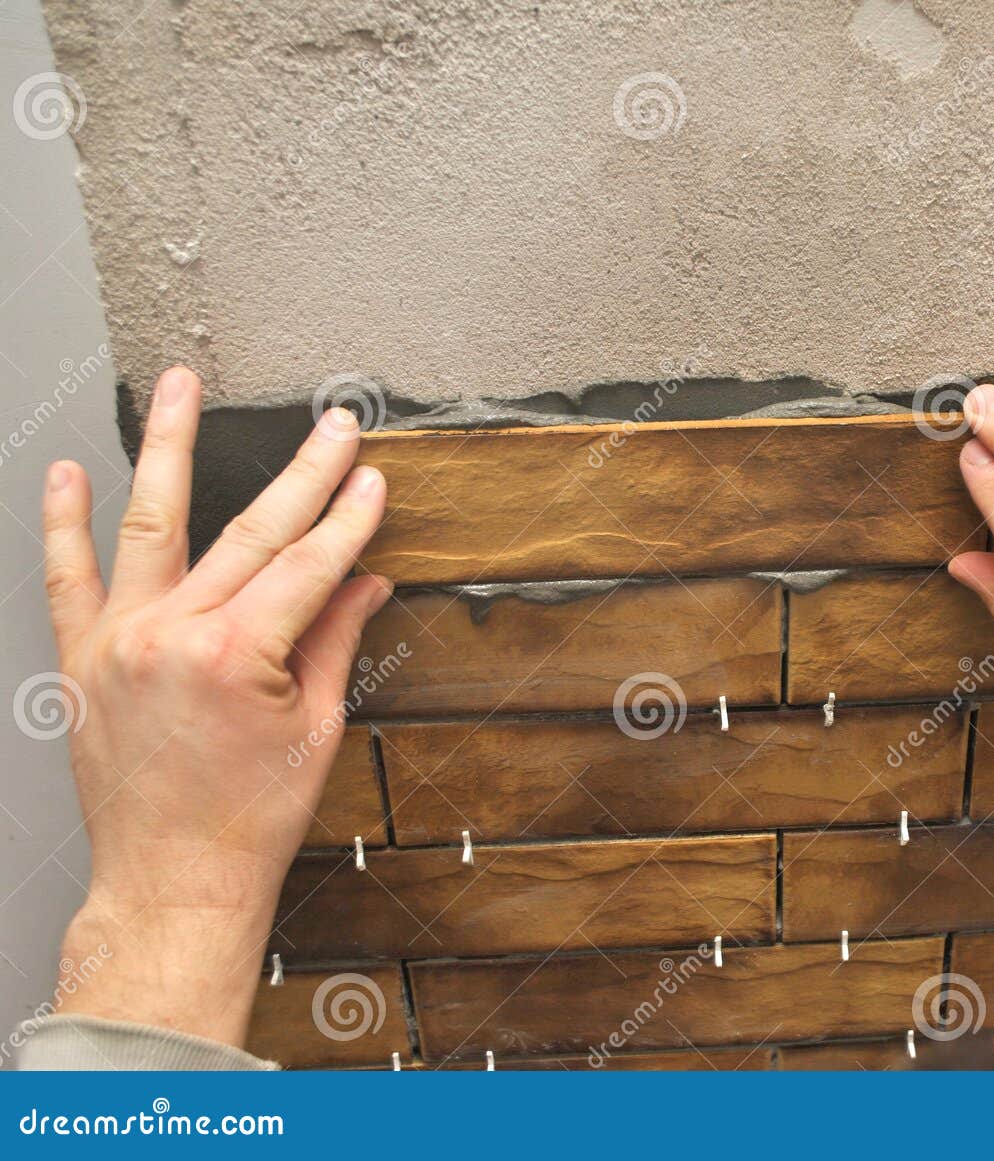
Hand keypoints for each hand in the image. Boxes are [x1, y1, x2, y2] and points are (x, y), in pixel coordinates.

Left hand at [42, 367, 390, 1046]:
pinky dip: (63, 523)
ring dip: (166, 447)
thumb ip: (335, 641)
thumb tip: (365, 584)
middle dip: (301, 474)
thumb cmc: (247, 820)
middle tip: (332, 426)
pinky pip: (65, 577)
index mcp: (237, 657)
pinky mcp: (81, 659)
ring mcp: (118, 641)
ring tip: (179, 388)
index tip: (372, 480)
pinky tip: (67, 473)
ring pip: (148, 523)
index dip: (349, 520)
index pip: (309, 565)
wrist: (172, 881)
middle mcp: (171, 636)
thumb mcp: (315, 728)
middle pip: (248, 532)